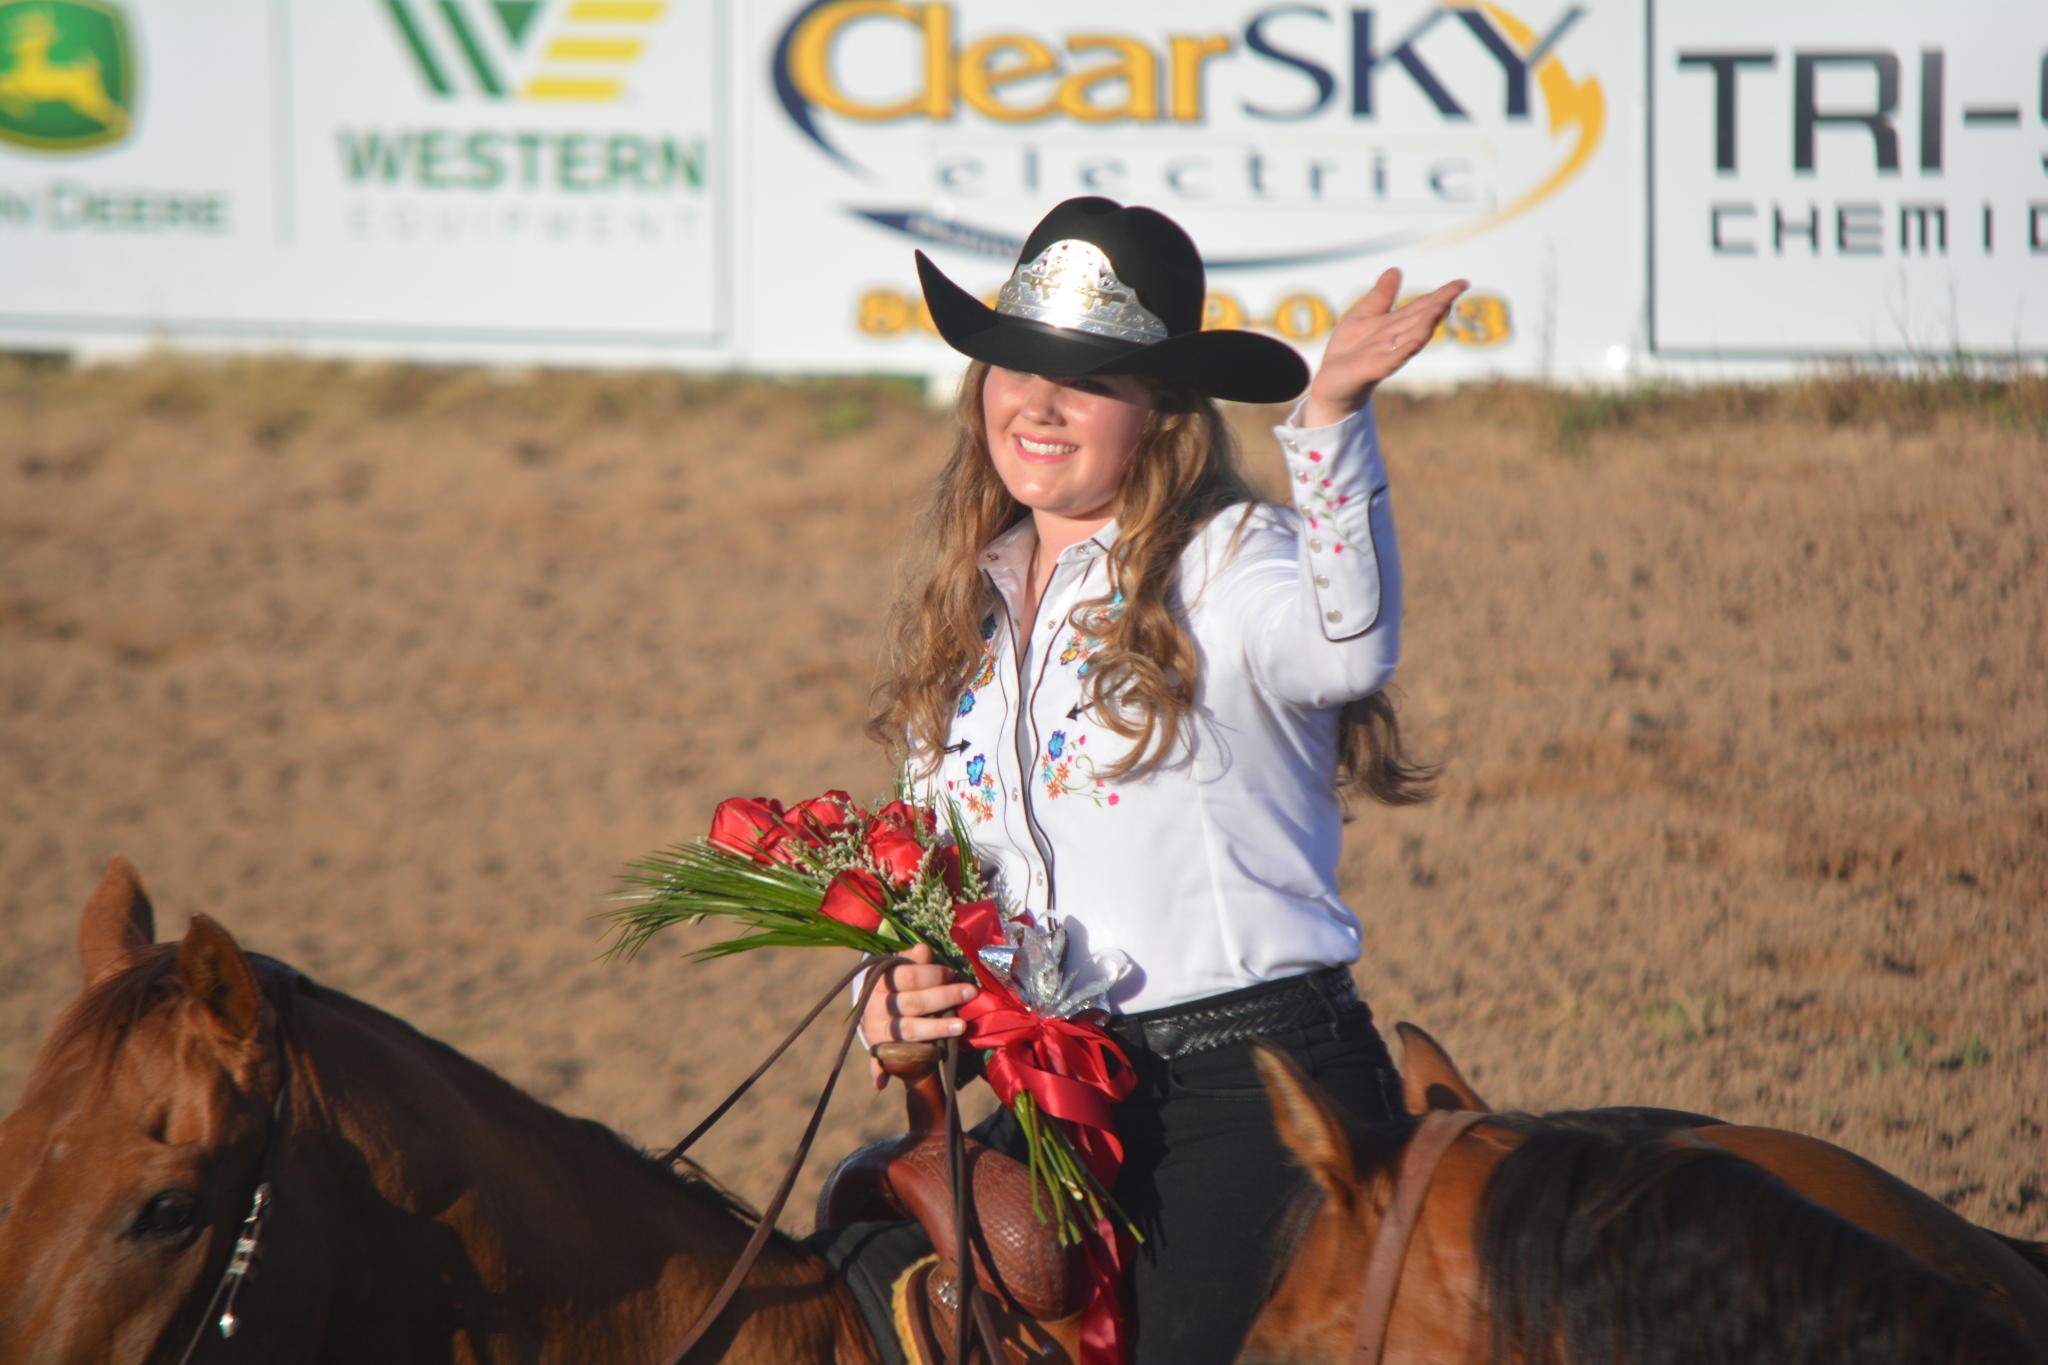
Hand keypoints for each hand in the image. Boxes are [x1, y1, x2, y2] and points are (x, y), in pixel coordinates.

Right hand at [861, 942, 978, 1089]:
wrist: (872, 1014)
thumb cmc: (896, 987)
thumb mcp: (901, 970)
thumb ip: (913, 961)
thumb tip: (923, 950)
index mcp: (878, 982)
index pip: (906, 975)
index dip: (931, 974)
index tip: (952, 973)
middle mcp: (874, 1007)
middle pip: (913, 1003)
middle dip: (944, 997)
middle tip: (970, 992)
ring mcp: (877, 1032)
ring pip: (910, 1030)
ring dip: (936, 1030)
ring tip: (962, 1026)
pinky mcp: (880, 1053)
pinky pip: (884, 1062)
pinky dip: (880, 1072)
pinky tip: (885, 1082)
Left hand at [1300, 269, 1468, 428]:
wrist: (1331, 383)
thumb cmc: (1350, 351)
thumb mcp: (1364, 315)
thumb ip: (1381, 296)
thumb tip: (1396, 269)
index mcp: (1396, 324)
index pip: (1422, 306)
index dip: (1441, 294)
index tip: (1462, 282)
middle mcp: (1397, 339)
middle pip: (1422, 319)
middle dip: (1439, 304)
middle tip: (1457, 289)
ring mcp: (1387, 355)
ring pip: (1413, 337)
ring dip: (1428, 323)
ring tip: (1443, 306)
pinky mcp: (1372, 370)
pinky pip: (1391, 361)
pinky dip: (1403, 352)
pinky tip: (1415, 344)